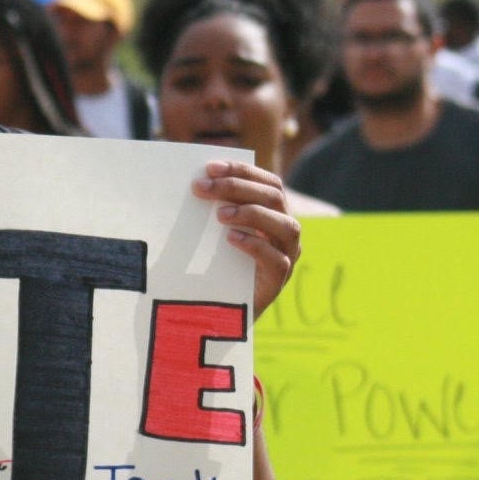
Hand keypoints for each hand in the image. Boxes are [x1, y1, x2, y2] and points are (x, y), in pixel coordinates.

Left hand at [194, 159, 299, 319]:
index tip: (210, 167)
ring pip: (286, 225)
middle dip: (238, 187)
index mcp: (273, 214)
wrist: (219, 312)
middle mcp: (285, 231)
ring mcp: (287, 256)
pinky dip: (254, 245)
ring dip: (252, 213)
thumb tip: (191, 182)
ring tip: (220, 214)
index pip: (268, 182)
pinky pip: (276, 260)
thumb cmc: (214, 265)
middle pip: (275, 198)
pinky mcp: (279, 280)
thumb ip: (211, 210)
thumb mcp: (212, 234)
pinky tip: (231, 239)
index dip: (242, 171)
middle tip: (203, 188)